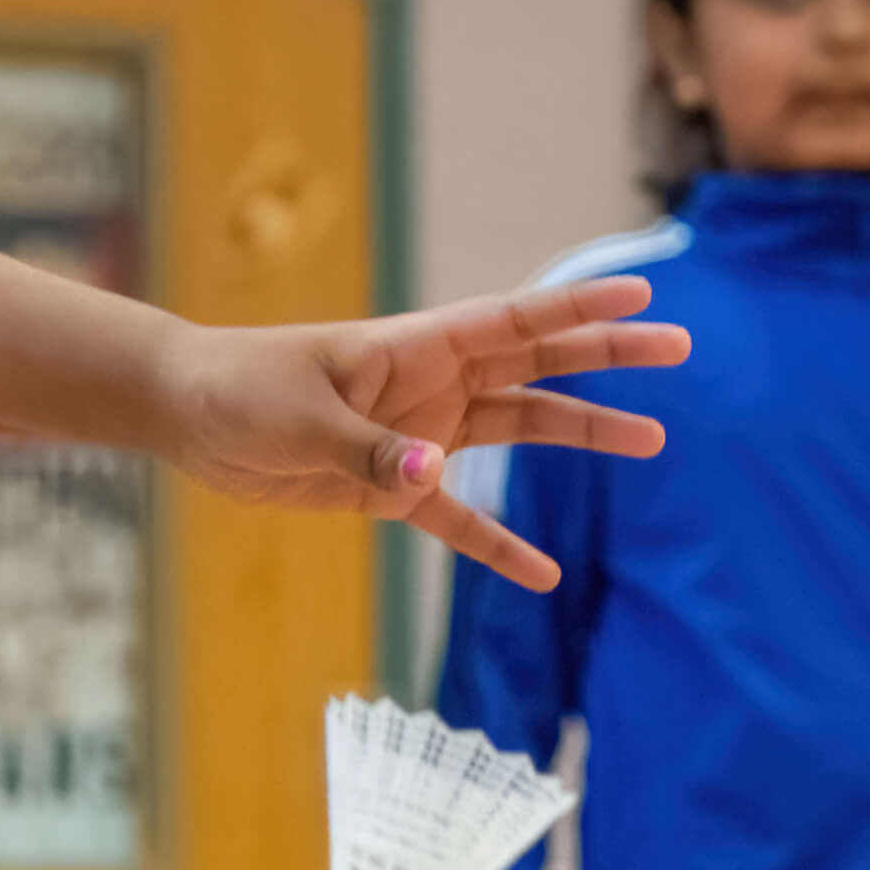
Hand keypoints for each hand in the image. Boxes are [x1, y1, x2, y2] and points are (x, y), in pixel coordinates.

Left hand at [162, 279, 685, 590]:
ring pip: (519, 430)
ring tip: (653, 439)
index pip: (514, 322)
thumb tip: (430, 475)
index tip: (643, 293)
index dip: (579, 308)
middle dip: (608, 357)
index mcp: (415, 348)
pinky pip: (458, 521)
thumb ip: (369, 450)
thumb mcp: (303, 420)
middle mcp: (431, 385)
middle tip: (681, 347)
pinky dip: (498, 546)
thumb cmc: (241, 392)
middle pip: (538, 365)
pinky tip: (545, 576)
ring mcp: (418, 435)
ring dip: (582, 433)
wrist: (189, 416)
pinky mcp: (390, 489)